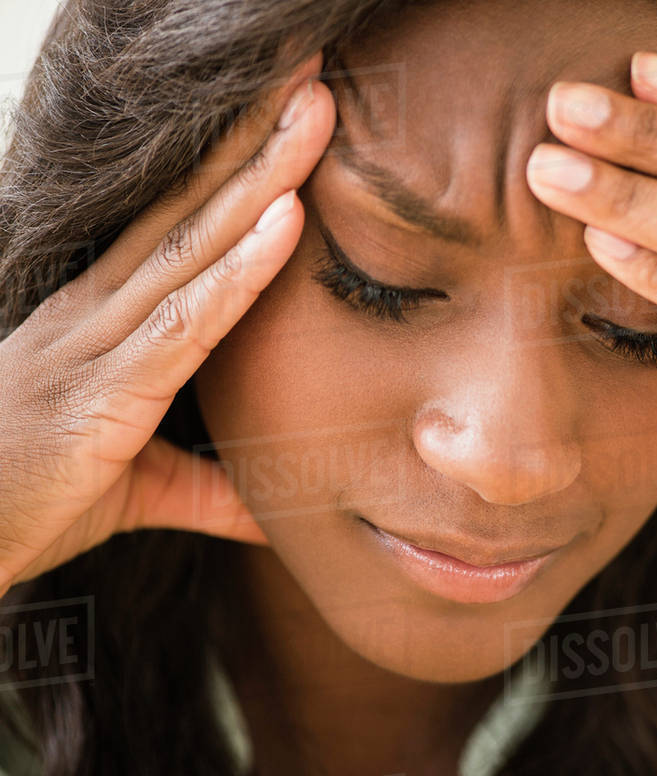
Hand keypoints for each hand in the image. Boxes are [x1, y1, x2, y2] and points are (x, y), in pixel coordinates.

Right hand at [0, 52, 335, 596]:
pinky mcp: (108, 391)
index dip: (238, 166)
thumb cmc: (27, 503)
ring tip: (316, 111)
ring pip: (196, 242)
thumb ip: (207, 489)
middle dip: (258, 139)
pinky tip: (283, 220)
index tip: (290, 113)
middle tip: (314, 75)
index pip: (183, 223)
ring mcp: (103, 342)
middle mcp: (104, 312)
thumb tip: (271, 508)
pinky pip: (187, 318)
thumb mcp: (135, 488)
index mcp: (108, 319)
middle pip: (193, 207)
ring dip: (263, 175)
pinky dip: (238, 268)